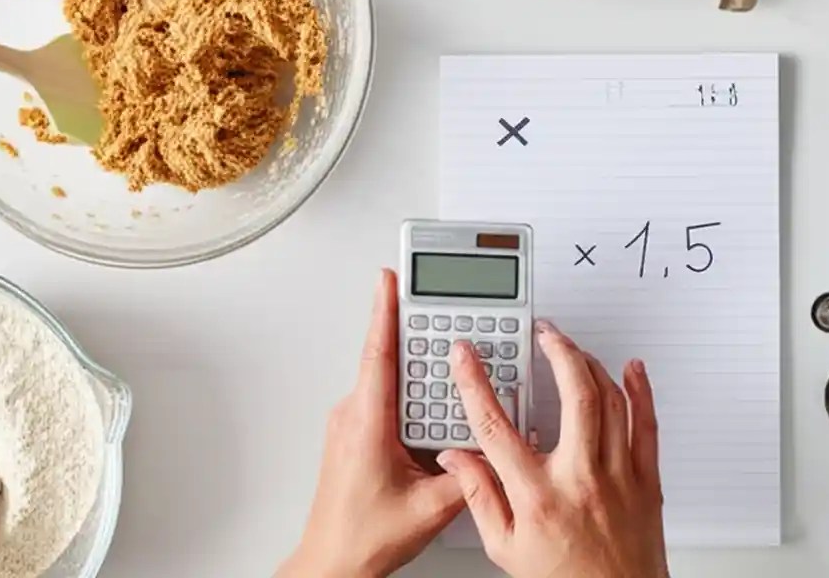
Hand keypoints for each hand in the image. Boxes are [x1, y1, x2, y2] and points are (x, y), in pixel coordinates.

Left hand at [276, 270, 463, 577]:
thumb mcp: (430, 509)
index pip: (378, 353)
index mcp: (367, 423)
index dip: (384, 311)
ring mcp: (351, 425)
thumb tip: (495, 449)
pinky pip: (386, 402)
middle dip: (417, 335)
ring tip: (446, 367)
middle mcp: (353, 416)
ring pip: (389, 382)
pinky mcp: (355, 435)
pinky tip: (434, 409)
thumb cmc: (362, 537)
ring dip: (418, 371)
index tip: (389, 278)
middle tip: (438, 307)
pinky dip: (412, 397)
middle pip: (389, 360)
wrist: (332, 563)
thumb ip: (469, 475)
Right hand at [437, 322, 667, 577]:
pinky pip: (648, 422)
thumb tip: (456, 459)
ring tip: (573, 348)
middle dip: (556, 351)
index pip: (496, 425)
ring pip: (610, 399)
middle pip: (572, 393)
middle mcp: (580, 478)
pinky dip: (642, 389)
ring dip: (590, 363)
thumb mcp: (505, 547)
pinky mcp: (647, 479)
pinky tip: (632, 369)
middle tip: (543, 332)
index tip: (466, 356)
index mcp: (537, 495)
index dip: (474, 382)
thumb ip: (478, 496)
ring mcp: (618, 475)